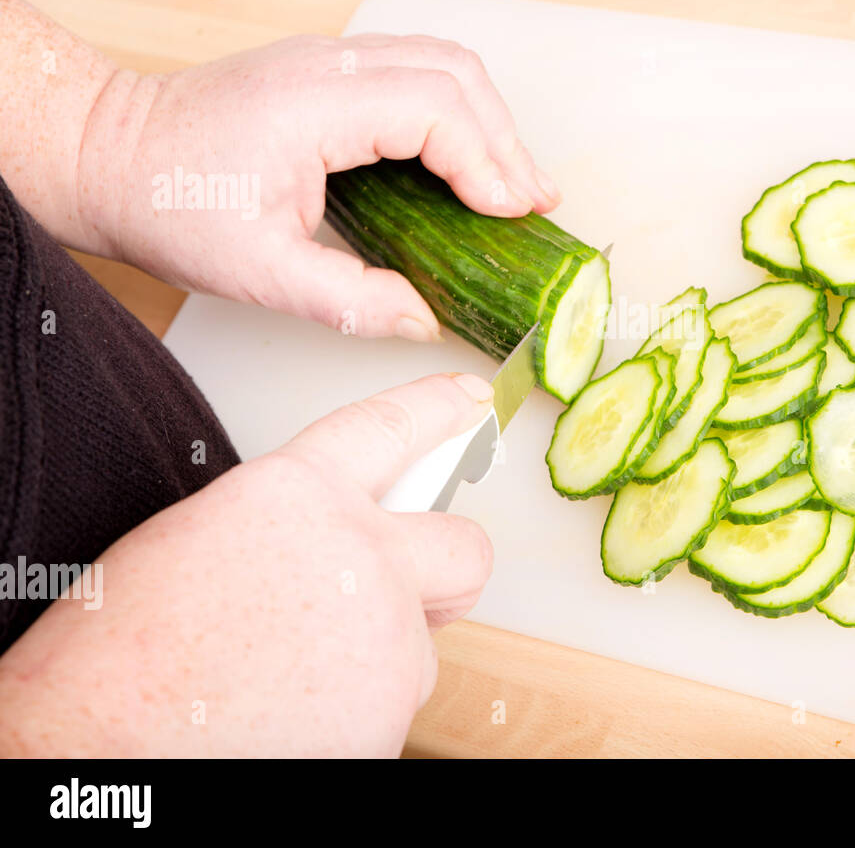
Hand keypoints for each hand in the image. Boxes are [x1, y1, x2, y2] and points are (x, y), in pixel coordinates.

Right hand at [0, 373, 494, 756]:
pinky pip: (394, 706)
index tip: (472, 399)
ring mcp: (385, 634)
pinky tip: (291, 717)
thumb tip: (341, 539)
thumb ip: (298, 523)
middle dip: (449, 571)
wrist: (98, 738)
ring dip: (376, 660)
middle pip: (465, 548)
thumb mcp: (208, 535)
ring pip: (420, 645)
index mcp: (299, 493)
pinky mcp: (391, 710)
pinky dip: (354, 716)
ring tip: (290, 680)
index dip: (438, 409)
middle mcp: (361, 554)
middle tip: (408, 594)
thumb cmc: (126, 647)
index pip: (391, 429)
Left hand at [76, 34, 561, 341]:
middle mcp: (331, 62)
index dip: (488, 162)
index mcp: (317, 102)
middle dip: (507, 141)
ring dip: (490, 121)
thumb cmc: (171, 203)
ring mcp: (331, 56)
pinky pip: (418, 70)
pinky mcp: (330, 68)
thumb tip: (424, 322)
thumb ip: (351, 302)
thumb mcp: (260, 273)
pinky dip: (459, 112)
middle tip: (536, 205)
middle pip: (457, 74)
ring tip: (519, 184)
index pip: (437, 109)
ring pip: (445, 63)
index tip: (512, 215)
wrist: (110, 154)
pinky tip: (469, 158)